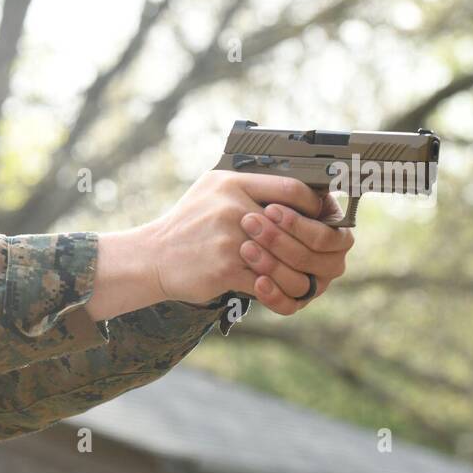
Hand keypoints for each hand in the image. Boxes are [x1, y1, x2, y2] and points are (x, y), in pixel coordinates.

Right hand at [84, 171, 350, 321]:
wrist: (151, 257)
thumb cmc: (187, 226)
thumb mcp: (212, 191)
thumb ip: (250, 187)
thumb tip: (298, 192)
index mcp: (234, 182)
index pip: (293, 188)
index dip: (315, 205)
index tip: (321, 217)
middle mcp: (233, 207)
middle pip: (294, 226)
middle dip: (311, 244)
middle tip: (319, 253)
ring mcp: (229, 239)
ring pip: (284, 259)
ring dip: (297, 272)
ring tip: (302, 277)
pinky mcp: (224, 269)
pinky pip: (266, 282)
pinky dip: (275, 290)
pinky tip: (274, 289)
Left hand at [238, 190, 353, 314]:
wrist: (237, 234)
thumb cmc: (264, 207)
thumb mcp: (279, 194)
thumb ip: (294, 192)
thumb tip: (307, 190)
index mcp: (336, 233)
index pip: (325, 236)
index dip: (297, 225)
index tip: (270, 208)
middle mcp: (331, 261)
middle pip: (309, 258)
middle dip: (278, 241)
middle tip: (249, 223)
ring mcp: (315, 283)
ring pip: (299, 283)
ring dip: (271, 265)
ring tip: (245, 248)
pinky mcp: (296, 301)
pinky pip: (289, 306)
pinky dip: (273, 295)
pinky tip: (256, 281)